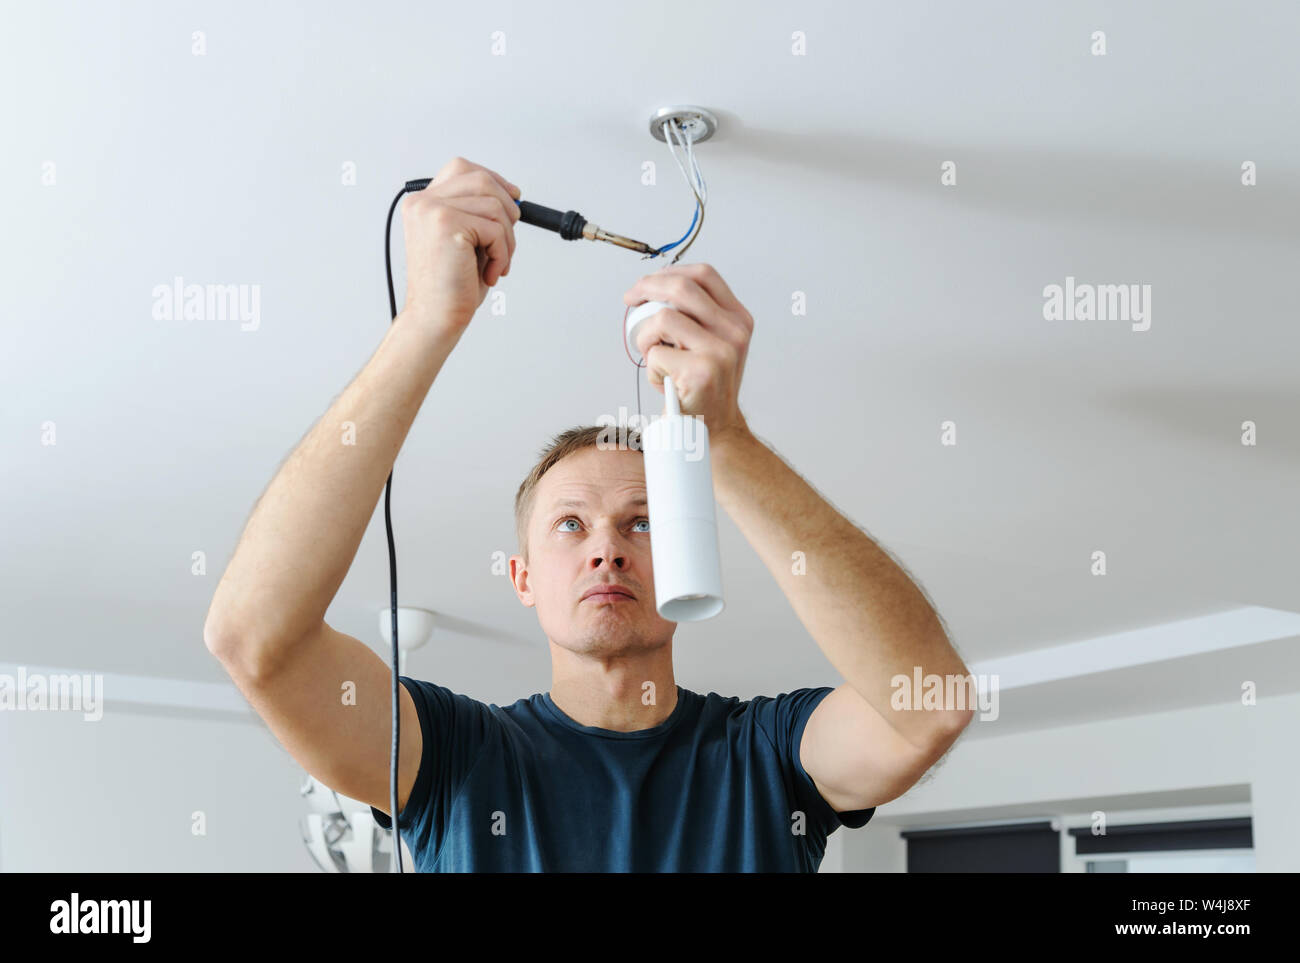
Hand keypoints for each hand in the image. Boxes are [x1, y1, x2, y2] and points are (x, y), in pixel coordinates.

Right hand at [400, 156, 520, 333]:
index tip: (512, 199)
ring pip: (494, 205)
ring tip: (496, 264)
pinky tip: (490, 273)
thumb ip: (478, 213)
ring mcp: (432, 210)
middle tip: (506, 243)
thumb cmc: (452, 286)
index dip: (493, 180)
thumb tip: (513, 195)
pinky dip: (503, 254)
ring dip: (506, 239)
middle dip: (507, 211)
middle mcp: (423, 202)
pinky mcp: (447, 224)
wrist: (435, 318)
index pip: (462, 168)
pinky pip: (495, 229)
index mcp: (423, 203)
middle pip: (482, 180)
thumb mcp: (466, 240)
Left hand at [622, 263, 752, 442]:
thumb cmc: (704, 384)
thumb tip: (654, 285)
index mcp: (738, 319)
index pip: (704, 275)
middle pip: (682, 288)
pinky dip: (650, 367)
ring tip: (654, 356)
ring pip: (663, 319)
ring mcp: (720, 352)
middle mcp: (734, 332)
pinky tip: (663, 381)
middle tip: (631, 300)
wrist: (714, 427)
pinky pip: (656, 354)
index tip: (646, 283)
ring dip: (646, 336)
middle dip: (647, 288)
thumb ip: (696, 314)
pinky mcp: (700, 372)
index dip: (670, 272)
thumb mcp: (713, 343)